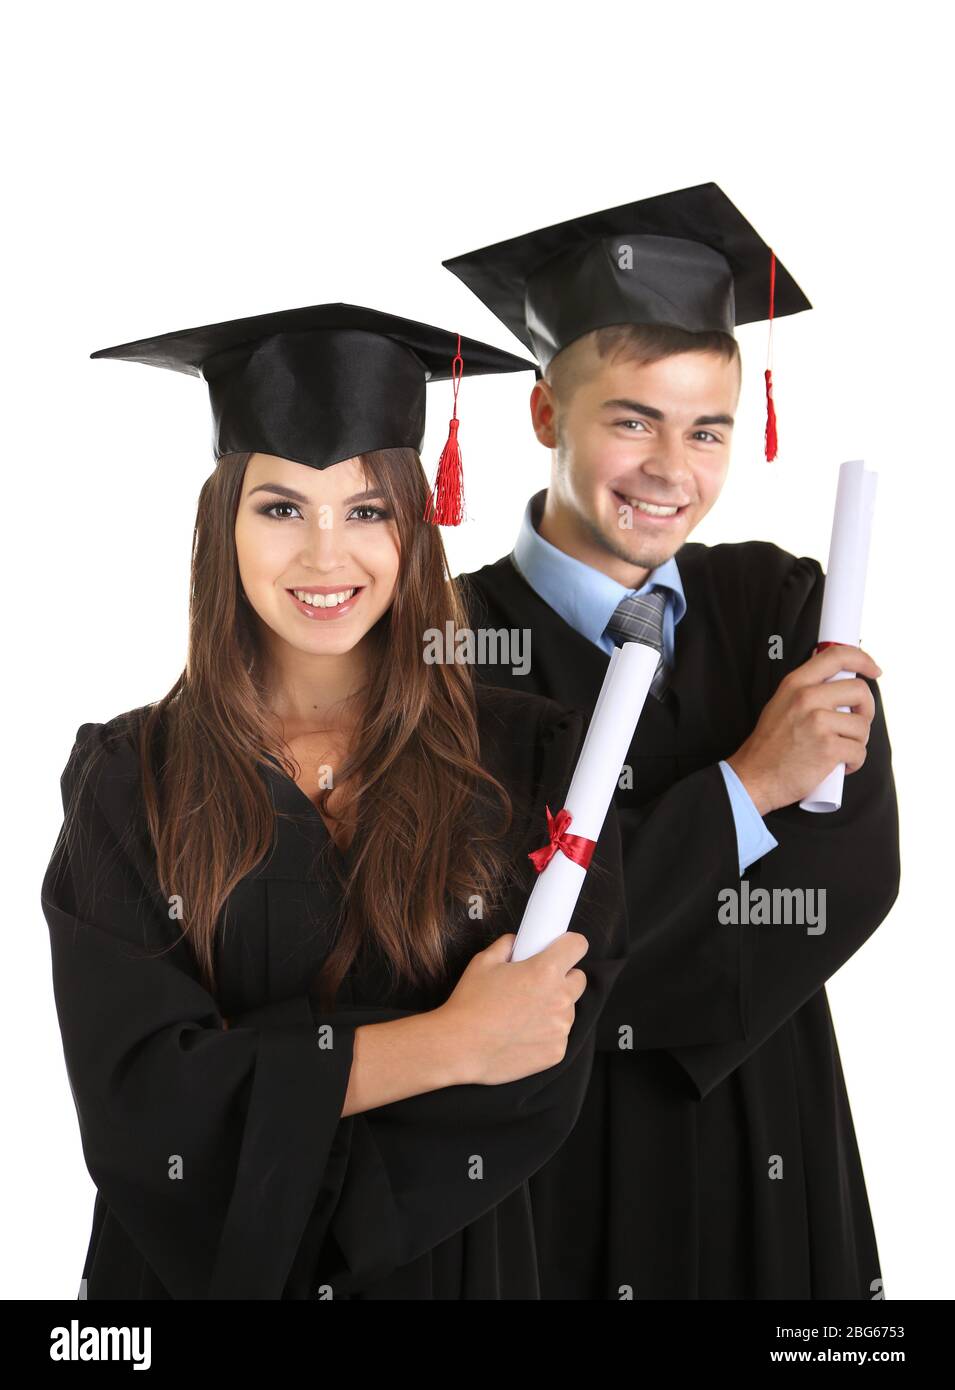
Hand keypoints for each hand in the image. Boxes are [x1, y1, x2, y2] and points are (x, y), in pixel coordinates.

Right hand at [435, 932, 588, 1085]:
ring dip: (554, 1007)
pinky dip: (546, 1033)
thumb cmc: (470, 1003)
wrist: (460, 1046)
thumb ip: (506, 946)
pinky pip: (559, 1035)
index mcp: (546, 970)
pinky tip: (522, 1034)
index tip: (562, 949)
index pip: (578, 945)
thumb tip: (516, 941)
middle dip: (563, 978)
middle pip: (578, 979)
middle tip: (537, 984)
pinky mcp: (556, 1051)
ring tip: (523, 1013)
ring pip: (568, 1009)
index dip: (569, 945)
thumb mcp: (483, 962)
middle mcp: (560, 998)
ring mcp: (560, 1028)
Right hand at [727, 644, 881, 815]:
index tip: (874, 670)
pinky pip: (860, 752)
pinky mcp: (828, 749)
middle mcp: (806, 698)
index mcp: (795, 684)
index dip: (862, 659)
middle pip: (859, 691)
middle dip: (867, 710)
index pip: (836, 656)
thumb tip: (837, 680)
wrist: (754, 777)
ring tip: (840, 750)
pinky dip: (854, 762)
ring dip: (858, 742)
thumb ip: (805, 690)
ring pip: (862, 726)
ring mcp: (818, 723)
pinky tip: (839, 766)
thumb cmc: (769, 746)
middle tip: (856, 723)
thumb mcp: (780, 704)